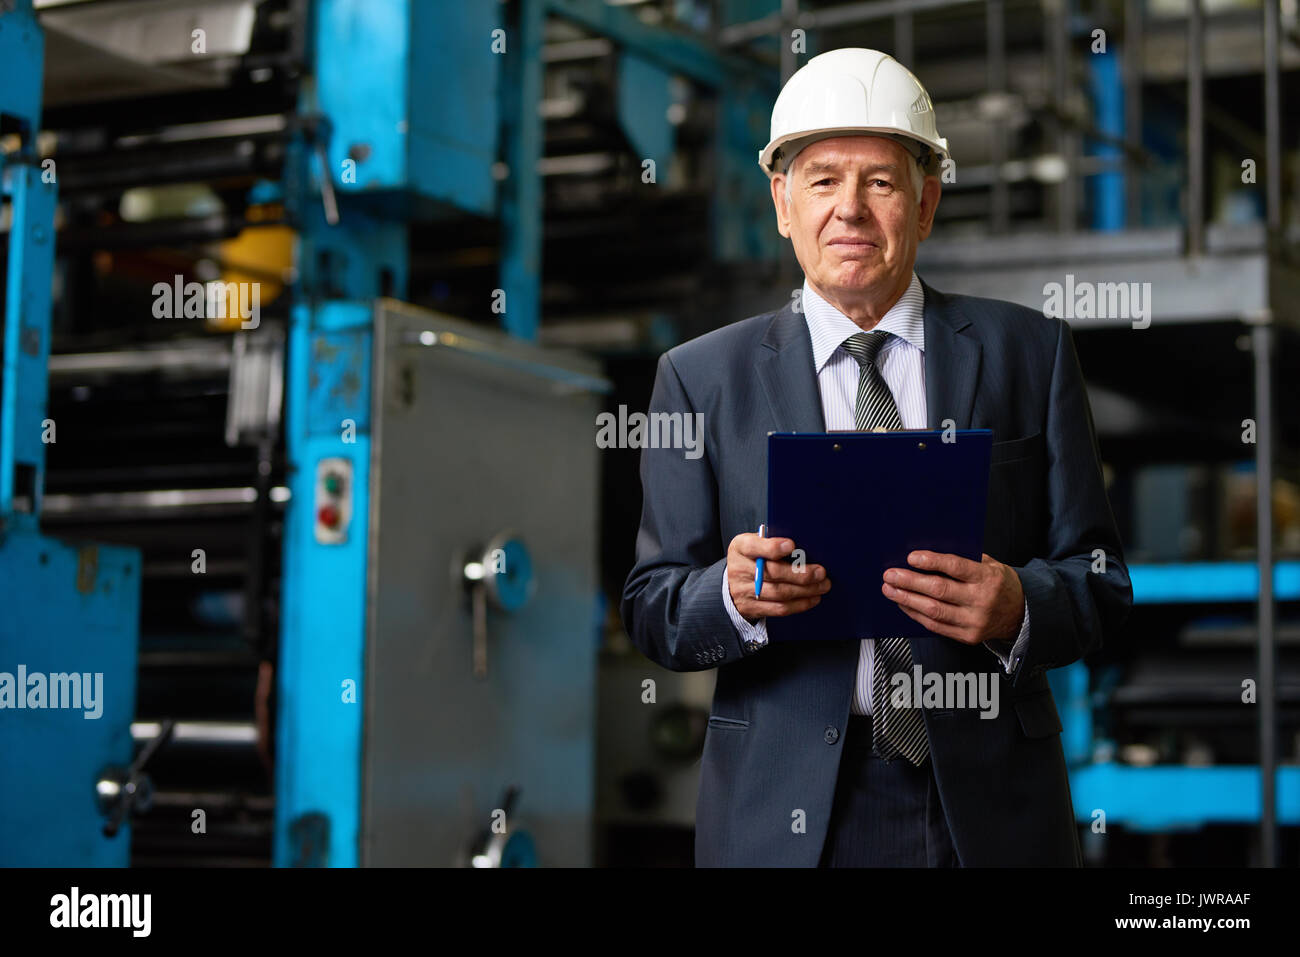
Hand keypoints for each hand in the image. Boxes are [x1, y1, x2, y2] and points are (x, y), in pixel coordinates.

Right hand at [727, 533, 830, 623]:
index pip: (754, 546)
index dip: (772, 547)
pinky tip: (813, 598)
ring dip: (805, 590)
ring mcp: (743, 590)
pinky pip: (779, 608)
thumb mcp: (757, 544)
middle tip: (820, 572)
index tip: (792, 545)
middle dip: (800, 573)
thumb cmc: (754, 558)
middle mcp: (739, 569)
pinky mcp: (751, 608)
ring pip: (779, 593)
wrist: (734, 582)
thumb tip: (803, 548)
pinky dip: (800, 604)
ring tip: (822, 585)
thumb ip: (773, 543)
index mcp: (740, 547)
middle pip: (772, 572)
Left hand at [881, 551, 1023, 643]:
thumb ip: (963, 560)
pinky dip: (916, 614)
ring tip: (890, 589)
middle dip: (910, 582)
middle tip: (890, 575)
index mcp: (987, 578)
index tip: (911, 557)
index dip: (931, 562)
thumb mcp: (989, 564)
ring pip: (934, 611)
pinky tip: (904, 604)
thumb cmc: (999, 584)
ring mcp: (974, 621)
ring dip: (907, 599)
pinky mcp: (968, 637)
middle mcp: (981, 600)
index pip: (956, 568)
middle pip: (939, 590)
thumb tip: (926, 555)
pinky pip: (936, 626)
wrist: (1020, 613)